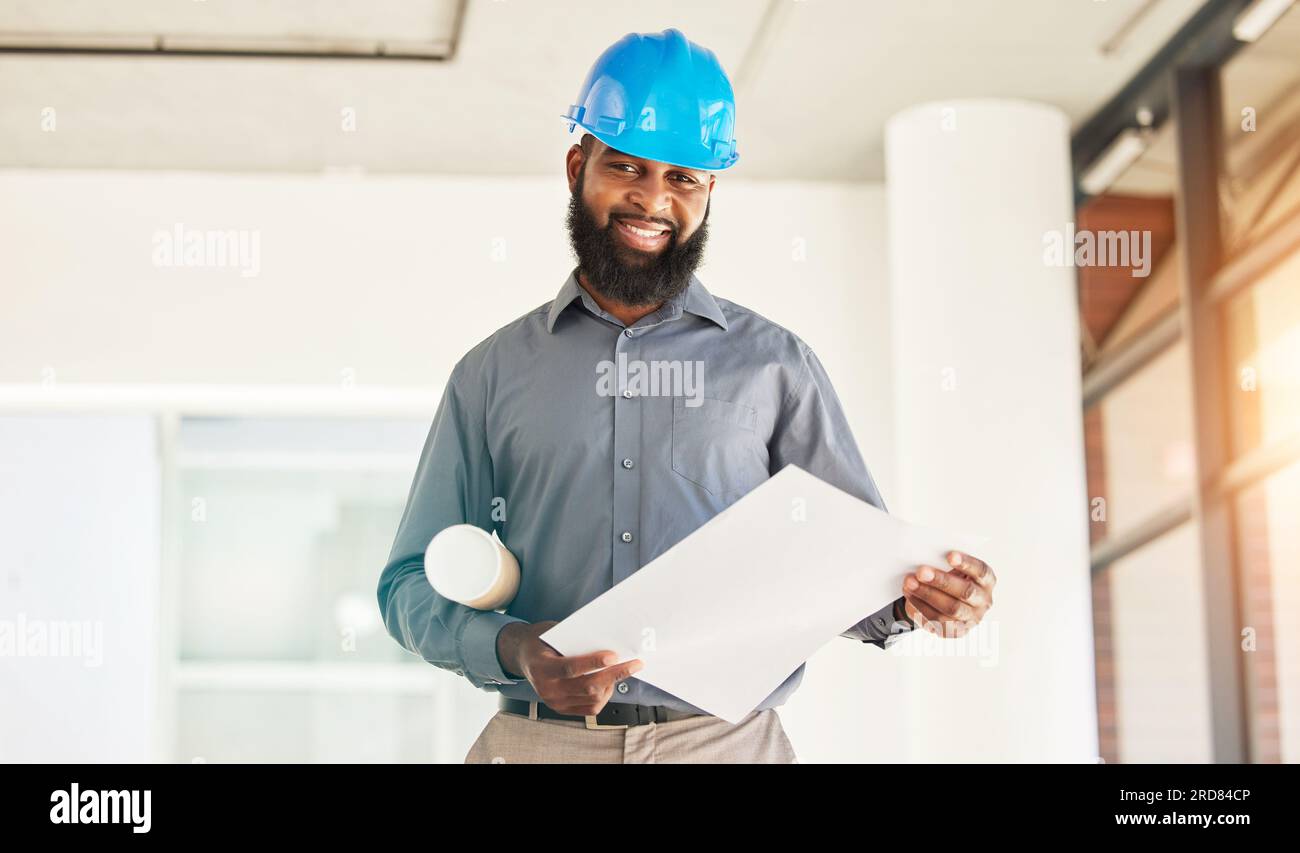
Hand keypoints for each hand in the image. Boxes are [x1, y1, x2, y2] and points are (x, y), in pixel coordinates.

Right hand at [497, 621, 643, 715]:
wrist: (523, 656)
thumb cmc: (542, 640)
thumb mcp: (553, 632)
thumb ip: (575, 639)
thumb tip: (608, 640)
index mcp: (541, 667)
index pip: (571, 668)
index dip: (593, 662)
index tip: (614, 655)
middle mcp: (547, 689)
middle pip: (587, 686)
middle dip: (615, 674)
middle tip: (634, 664)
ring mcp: (554, 702)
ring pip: (592, 698)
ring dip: (612, 684)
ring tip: (622, 670)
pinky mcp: (562, 709)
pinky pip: (591, 708)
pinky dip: (604, 695)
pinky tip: (610, 683)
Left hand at [901, 551, 995, 638]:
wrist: (944, 604)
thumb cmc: (950, 579)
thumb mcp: (953, 569)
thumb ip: (945, 563)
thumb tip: (926, 556)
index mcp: (987, 581)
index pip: (981, 571)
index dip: (967, 563)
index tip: (950, 556)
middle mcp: (983, 600)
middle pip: (965, 592)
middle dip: (941, 581)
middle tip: (921, 572)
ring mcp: (972, 618)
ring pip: (951, 608)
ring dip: (927, 595)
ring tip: (909, 583)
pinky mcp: (957, 631)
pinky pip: (939, 622)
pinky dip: (922, 608)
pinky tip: (911, 596)